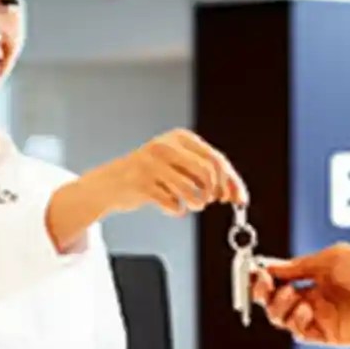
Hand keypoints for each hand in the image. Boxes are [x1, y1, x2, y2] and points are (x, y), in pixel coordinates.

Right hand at [45, 129, 246, 249]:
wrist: (111, 183)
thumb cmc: (150, 174)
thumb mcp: (179, 163)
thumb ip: (207, 173)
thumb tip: (236, 193)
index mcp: (180, 137)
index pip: (216, 159)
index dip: (231, 182)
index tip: (238, 198)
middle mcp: (166, 147)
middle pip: (208, 173)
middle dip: (215, 193)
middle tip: (211, 201)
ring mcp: (151, 164)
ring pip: (192, 190)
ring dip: (196, 204)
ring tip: (190, 204)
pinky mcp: (141, 184)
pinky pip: (173, 204)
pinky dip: (177, 210)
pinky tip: (171, 206)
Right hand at [252, 244, 349, 345]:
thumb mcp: (331, 259)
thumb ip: (298, 266)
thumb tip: (269, 266)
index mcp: (316, 275)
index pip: (281, 278)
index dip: (264, 276)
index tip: (253, 271)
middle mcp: (317, 296)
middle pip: (276, 300)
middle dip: (264, 292)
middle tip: (263, 284)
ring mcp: (323, 316)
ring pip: (283, 318)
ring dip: (278, 306)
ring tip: (290, 295)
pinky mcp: (331, 335)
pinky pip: (301, 333)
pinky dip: (295, 321)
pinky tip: (304, 309)